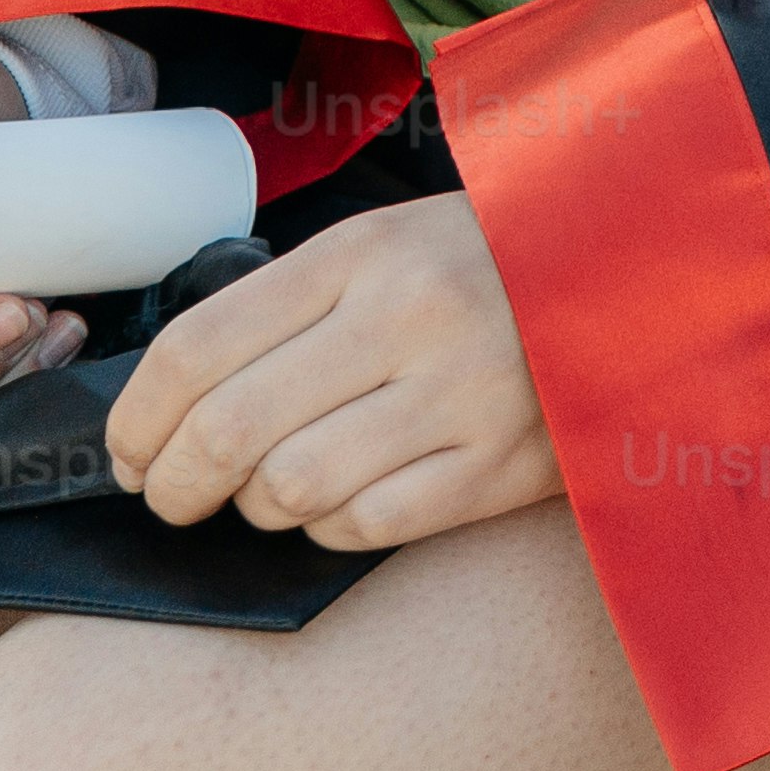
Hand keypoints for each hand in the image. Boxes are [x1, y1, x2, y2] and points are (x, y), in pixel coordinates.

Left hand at [104, 193, 556, 548]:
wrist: (639, 275)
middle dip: (172, 484)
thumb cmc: (486, 265)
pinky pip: (366, 525)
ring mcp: (464, 393)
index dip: (135, 419)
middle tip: (171, 494)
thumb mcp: (388, 243)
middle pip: (228, 429)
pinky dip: (331, 527)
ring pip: (290, 489)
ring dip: (256, 506)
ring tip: (270, 489)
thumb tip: (165, 403)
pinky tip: (345, 498)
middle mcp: (412, 316)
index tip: (130, 451)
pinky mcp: (502, 463)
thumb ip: (288, 303)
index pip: (197, 347)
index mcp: (368, 251)